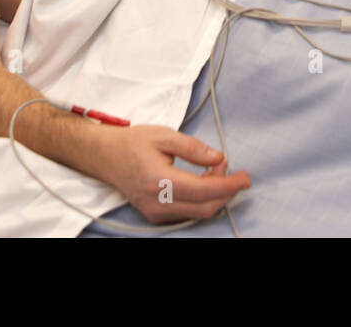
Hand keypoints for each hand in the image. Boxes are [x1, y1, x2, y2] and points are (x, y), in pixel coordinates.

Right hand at [91, 124, 251, 223]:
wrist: (105, 157)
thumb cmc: (133, 143)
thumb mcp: (165, 136)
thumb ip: (193, 148)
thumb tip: (219, 158)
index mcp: (159, 181)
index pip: (203, 191)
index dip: (229, 185)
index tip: (245, 177)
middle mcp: (157, 202)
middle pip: (205, 208)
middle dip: (226, 192)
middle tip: (235, 172)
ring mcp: (155, 212)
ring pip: (197, 213)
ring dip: (215, 195)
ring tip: (216, 170)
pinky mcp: (155, 215)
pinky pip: (187, 213)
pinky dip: (202, 200)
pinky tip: (204, 181)